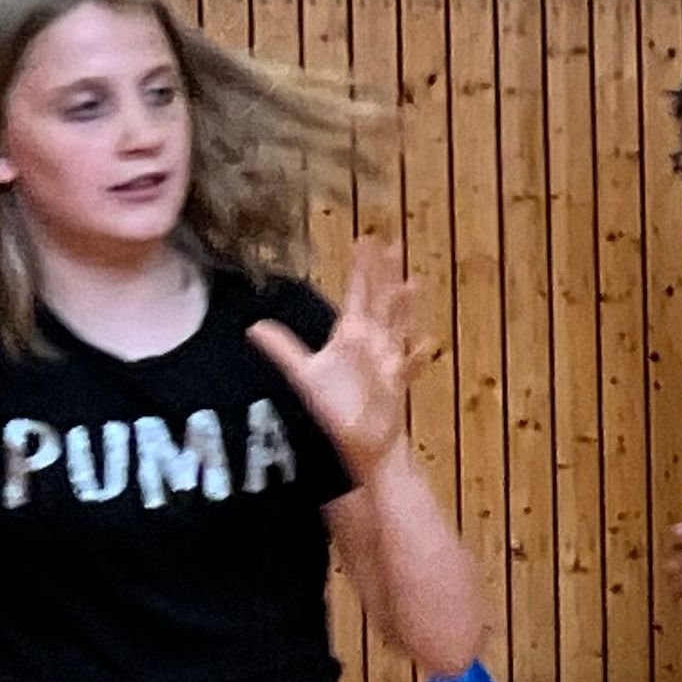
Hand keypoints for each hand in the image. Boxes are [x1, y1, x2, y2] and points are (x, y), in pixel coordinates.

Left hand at [249, 241, 424, 478]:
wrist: (359, 441)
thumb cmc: (335, 408)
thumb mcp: (303, 375)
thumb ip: (283, 349)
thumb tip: (253, 327)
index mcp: (350, 334)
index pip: (357, 293)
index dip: (361, 268)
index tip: (364, 240)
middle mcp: (372, 341)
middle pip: (380, 300)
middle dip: (385, 274)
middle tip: (391, 243)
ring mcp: (388, 359)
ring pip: (398, 324)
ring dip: (405, 305)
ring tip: (412, 282)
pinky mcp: (397, 382)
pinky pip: (409, 364)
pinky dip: (418, 354)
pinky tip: (428, 343)